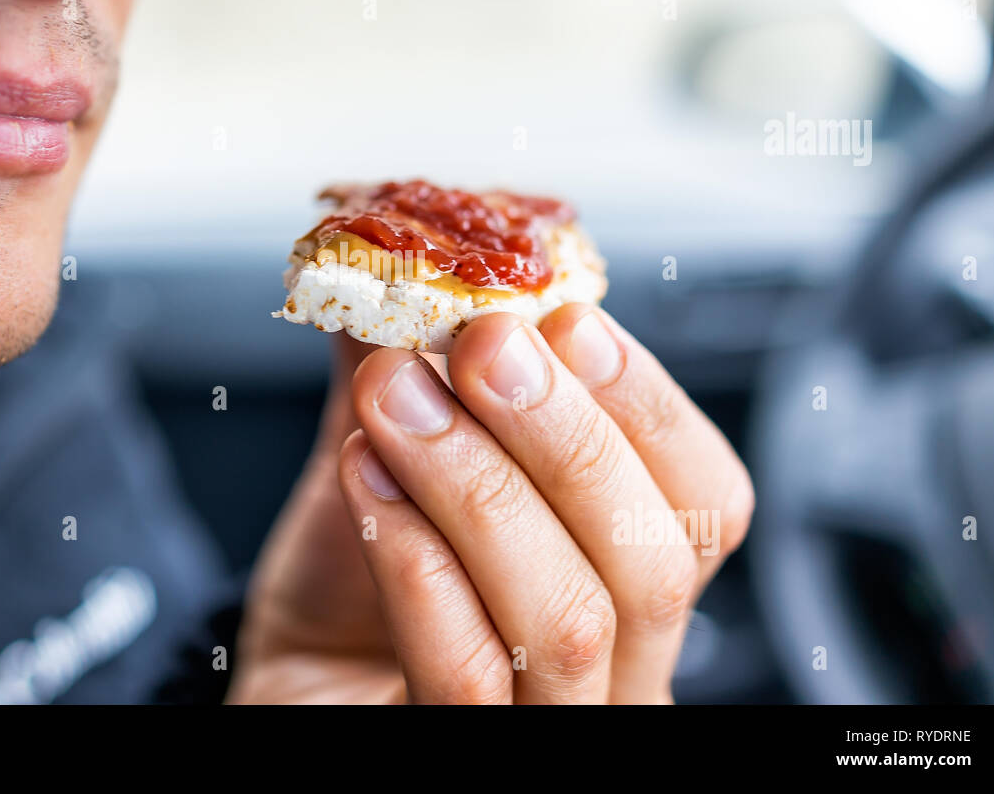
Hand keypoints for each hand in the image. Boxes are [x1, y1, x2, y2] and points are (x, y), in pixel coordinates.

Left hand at [229, 306, 752, 702]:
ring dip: (478, 483)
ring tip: (396, 395)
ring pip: (567, 620)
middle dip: (567, 435)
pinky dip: (416, 558)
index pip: (703, 505)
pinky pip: (469, 673)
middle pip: (650, 561)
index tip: (566, 318)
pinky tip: (367, 476)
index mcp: (629, 580)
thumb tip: (404, 249)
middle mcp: (620, 669)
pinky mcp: (458, 752)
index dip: (646, 406)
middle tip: (483, 342)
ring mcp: (549, 722)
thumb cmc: (359, 582)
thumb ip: (420, 368)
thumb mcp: (397, 456)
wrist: (290, 681)